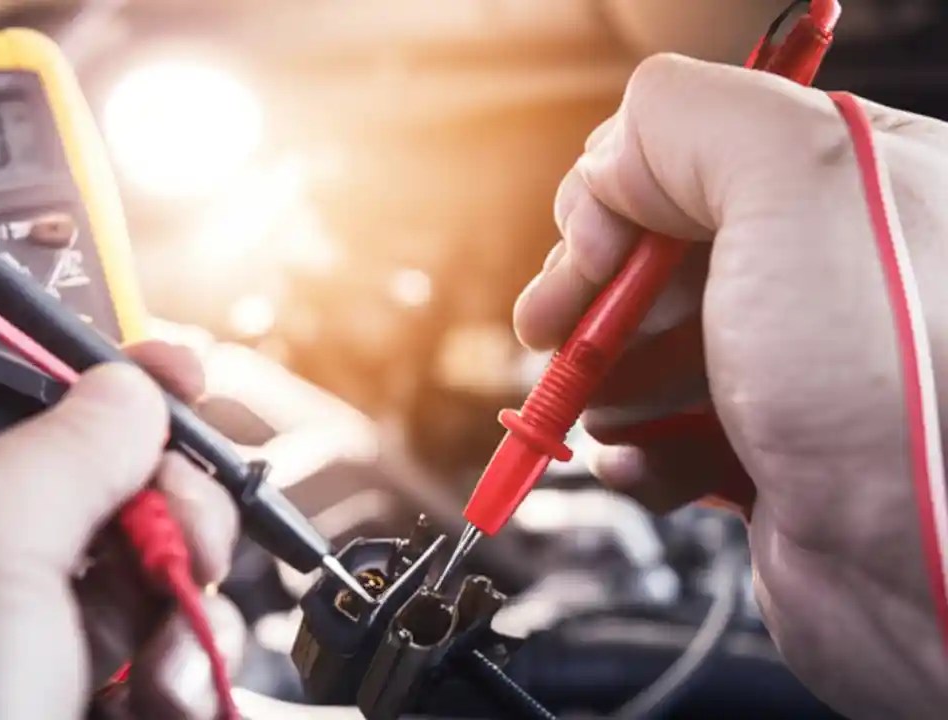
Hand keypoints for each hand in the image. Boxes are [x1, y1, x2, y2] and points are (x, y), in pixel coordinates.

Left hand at [0, 341, 243, 719]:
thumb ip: (59, 451)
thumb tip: (129, 389)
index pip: (23, 431)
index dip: (113, 397)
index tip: (186, 376)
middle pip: (108, 518)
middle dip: (168, 518)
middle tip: (183, 543)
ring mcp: (21, 691)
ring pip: (152, 611)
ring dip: (184, 624)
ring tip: (162, 670)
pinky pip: (168, 691)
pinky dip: (188, 695)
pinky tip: (166, 709)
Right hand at [514, 54, 947, 716]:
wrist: (937, 580)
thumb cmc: (902, 391)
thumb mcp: (801, 183)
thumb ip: (689, 121)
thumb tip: (611, 167)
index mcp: (853, 181)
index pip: (692, 147)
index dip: (621, 193)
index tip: (597, 250)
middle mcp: (826, 267)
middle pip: (655, 248)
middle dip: (593, 292)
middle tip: (559, 328)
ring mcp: (794, 364)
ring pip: (647, 345)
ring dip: (603, 377)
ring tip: (607, 406)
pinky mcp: (767, 449)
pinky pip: (666, 431)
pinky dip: (634, 448)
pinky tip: (642, 461)